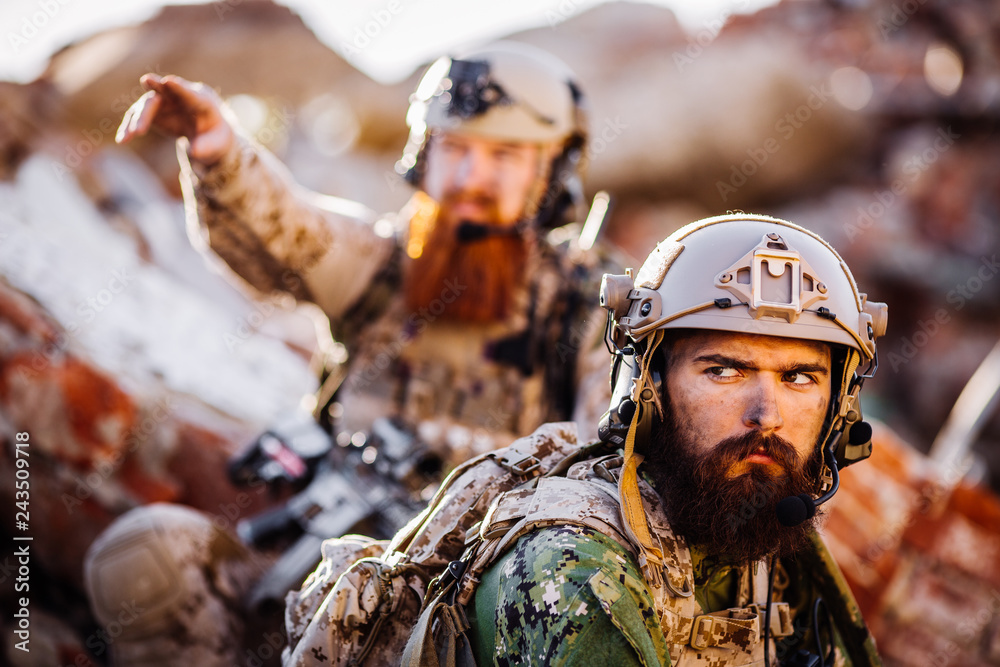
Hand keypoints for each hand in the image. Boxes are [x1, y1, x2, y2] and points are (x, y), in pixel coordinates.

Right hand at [116, 74, 234, 164]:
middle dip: (151, 99)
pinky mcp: (152, 110)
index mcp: (202, 101)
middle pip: (162, 94)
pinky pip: (138, 116)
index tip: (168, 81)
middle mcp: (179, 95)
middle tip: (144, 92)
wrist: (207, 132)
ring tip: (128, 137)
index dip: (179, 87)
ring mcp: (164, 100)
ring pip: (146, 105)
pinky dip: (130, 128)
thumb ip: (206, 147)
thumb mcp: (216, 145)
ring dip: (136, 120)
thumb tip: (193, 153)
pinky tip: (122, 140)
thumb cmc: (214, 137)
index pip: (190, 93)